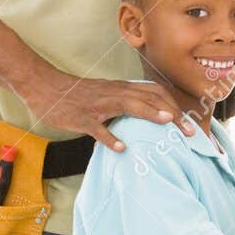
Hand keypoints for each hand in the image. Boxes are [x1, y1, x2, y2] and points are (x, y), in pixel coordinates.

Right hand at [18, 68, 194, 151]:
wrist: (44, 86)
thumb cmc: (77, 95)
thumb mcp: (106, 96)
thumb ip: (125, 104)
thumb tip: (146, 117)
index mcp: (121, 89)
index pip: (155, 92)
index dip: (175, 106)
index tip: (190, 124)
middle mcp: (114, 93)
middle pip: (149, 97)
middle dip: (172, 113)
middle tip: (190, 132)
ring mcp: (98, 105)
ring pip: (128, 105)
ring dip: (150, 113)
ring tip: (167, 124)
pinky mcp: (81, 117)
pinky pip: (96, 127)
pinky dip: (108, 137)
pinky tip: (120, 148)